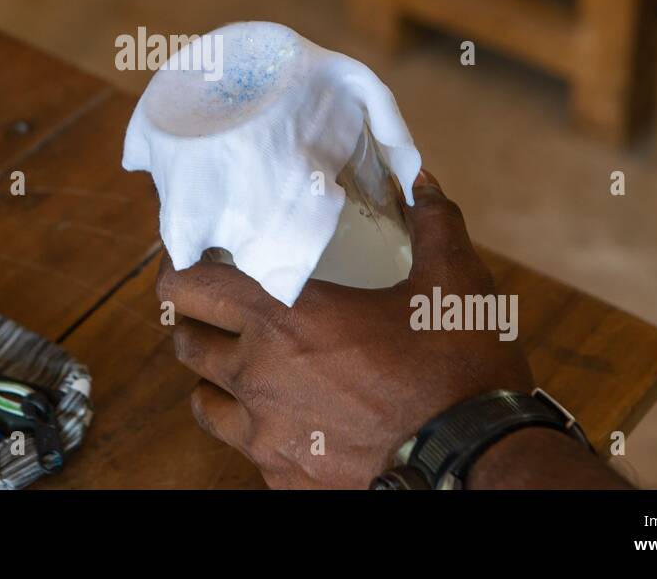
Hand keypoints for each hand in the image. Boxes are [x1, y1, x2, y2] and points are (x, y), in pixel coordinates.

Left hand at [156, 170, 534, 488]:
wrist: (475, 465)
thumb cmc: (460, 371)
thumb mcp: (454, 284)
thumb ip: (433, 222)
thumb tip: (421, 178)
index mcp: (285, 318)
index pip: (189, 285)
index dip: (181, 267)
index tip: (194, 259)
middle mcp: (258, 375)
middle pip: (186, 340)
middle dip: (198, 321)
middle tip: (224, 311)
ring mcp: (265, 433)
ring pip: (203, 400)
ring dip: (216, 379)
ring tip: (247, 366)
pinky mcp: (283, 476)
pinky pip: (243, 447)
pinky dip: (253, 428)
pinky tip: (286, 415)